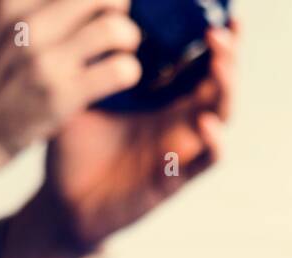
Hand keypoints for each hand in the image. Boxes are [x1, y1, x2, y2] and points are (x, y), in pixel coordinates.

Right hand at [0, 0, 142, 174]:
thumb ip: (33, 8)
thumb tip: (76, 3)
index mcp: (12, 0)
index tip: (99, 7)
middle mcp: (27, 22)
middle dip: (119, 8)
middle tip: (115, 30)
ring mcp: (44, 59)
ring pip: (116, 28)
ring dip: (129, 40)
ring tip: (122, 53)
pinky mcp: (61, 95)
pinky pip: (118, 71)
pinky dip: (129, 71)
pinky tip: (121, 78)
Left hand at [36, 24, 236, 254]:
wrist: (63, 203)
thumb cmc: (71, 147)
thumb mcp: (77, 93)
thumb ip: (88, 58)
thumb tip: (86, 10)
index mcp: (159, 95)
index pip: (195, 58)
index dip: (213, 34)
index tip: (219, 7)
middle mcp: (176, 118)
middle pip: (218, 80)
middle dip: (227, 53)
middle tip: (220, 30)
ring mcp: (180, 147)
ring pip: (221, 114)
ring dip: (227, 88)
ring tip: (221, 63)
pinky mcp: (175, 179)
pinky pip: (206, 162)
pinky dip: (214, 143)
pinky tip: (206, 123)